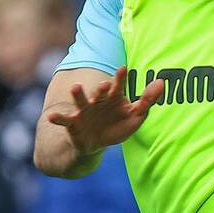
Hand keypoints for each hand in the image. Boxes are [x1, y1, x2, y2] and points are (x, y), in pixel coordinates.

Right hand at [46, 66, 162, 154]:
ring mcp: (84, 111)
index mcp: (113, 97)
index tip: (123, 69)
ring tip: (75, 87)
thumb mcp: (135, 115)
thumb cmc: (117, 125)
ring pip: (81, 101)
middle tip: (104, 84)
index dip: (120, 78)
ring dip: (78, 94)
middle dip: (101, 89)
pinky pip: (64, 120)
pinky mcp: (73, 124)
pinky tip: (51, 116)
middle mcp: (97, 101)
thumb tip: (162, 81)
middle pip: (100, 93)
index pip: (118, 85)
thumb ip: (148, 100)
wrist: (96, 143)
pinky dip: (57, 118)